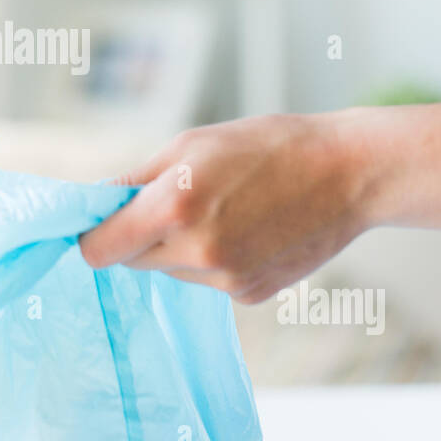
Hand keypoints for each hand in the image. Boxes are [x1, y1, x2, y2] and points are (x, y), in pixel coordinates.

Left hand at [79, 99, 440, 302]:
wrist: (349, 173)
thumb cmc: (267, 146)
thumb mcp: (190, 145)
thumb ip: (135, 181)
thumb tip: (92, 205)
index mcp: (174, 206)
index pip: (98, 249)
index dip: (93, 235)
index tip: (98, 223)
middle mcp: (196, 251)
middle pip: (133, 260)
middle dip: (142, 235)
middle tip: (178, 200)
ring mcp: (226, 279)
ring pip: (172, 272)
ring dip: (180, 247)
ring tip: (226, 208)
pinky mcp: (250, 295)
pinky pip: (207, 281)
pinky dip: (214, 260)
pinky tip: (249, 229)